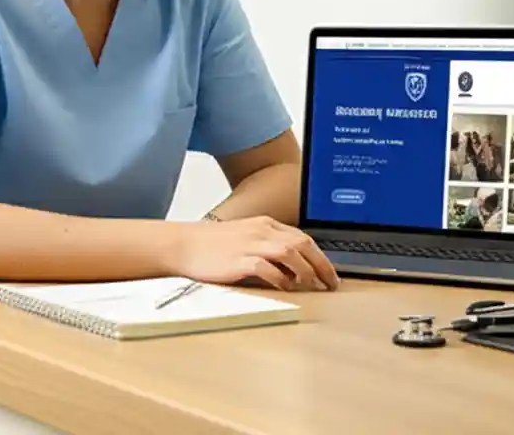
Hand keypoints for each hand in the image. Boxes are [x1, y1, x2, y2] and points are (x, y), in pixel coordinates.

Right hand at [169, 216, 340, 291]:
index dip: (320, 257)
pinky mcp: (239, 259)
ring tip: (312, 286)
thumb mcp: (244, 237)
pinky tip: (285, 287)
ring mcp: (250, 244)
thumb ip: (267, 246)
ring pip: (290, 252)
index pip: (303, 238)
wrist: (182, 244)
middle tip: (331, 284)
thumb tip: (290, 266)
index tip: (329, 273)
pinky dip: (281, 277)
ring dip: (306, 271)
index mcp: (265, 225)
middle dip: (322, 265)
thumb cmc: (211, 245)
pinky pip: (268, 266)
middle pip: (303, 244)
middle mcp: (262, 231)